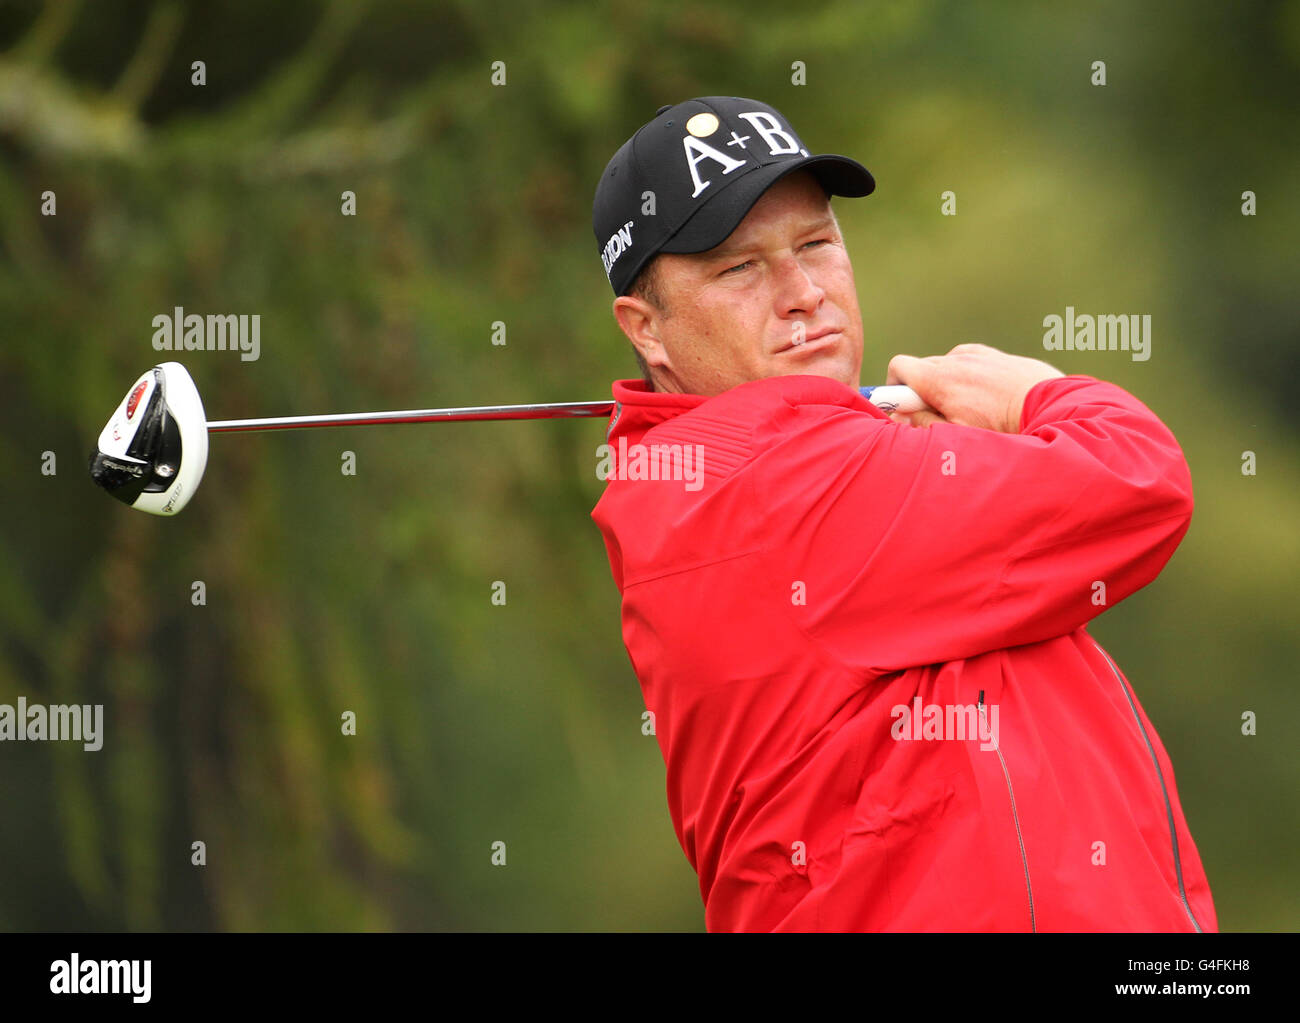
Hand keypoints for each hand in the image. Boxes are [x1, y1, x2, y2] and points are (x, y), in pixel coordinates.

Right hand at [886, 343, 1064, 432]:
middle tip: (935, 416)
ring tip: (966, 409)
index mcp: (940, 379)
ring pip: (945, 364)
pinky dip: (968, 375)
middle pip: (920, 367)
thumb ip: (922, 424)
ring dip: (945, 383)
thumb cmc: (1003, 428)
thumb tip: (899, 416)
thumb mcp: (957, 435)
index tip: (902, 409)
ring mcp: (977, 355)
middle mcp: (955, 359)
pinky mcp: (996, 355)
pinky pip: (969, 360)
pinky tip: (985, 397)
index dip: (893, 389)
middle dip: (920, 390)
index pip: (898, 367)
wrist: (1051, 409)